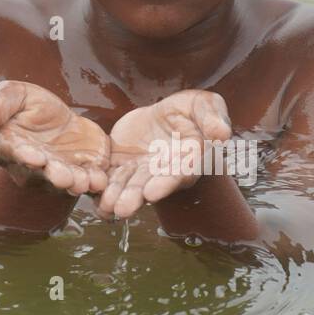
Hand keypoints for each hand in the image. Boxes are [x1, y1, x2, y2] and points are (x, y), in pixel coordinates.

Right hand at [0, 80, 109, 197]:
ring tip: (84, 182)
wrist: (58, 120)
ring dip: (75, 183)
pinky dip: (94, 182)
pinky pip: (87, 180)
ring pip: (64, 182)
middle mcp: (29, 167)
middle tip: (63, 178)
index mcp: (7, 146)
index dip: (24, 155)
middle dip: (53, 175)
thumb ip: (0, 101)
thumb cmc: (28, 106)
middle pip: (41, 173)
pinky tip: (100, 180)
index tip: (35, 157)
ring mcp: (55, 174)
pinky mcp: (80, 173)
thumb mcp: (14, 94)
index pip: (13, 152)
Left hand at [96, 89, 232, 218]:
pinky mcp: (122, 165)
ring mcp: (141, 171)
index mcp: (188, 160)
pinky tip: (92, 198)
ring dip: (116, 197)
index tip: (152, 192)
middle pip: (149, 186)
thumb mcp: (204, 105)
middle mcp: (164, 172)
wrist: (164, 114)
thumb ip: (212, 118)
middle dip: (135, 197)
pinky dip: (102, 189)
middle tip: (122, 209)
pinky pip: (111, 177)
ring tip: (105, 207)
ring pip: (128, 186)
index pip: (178, 173)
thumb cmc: (190, 111)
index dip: (165, 183)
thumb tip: (221, 134)